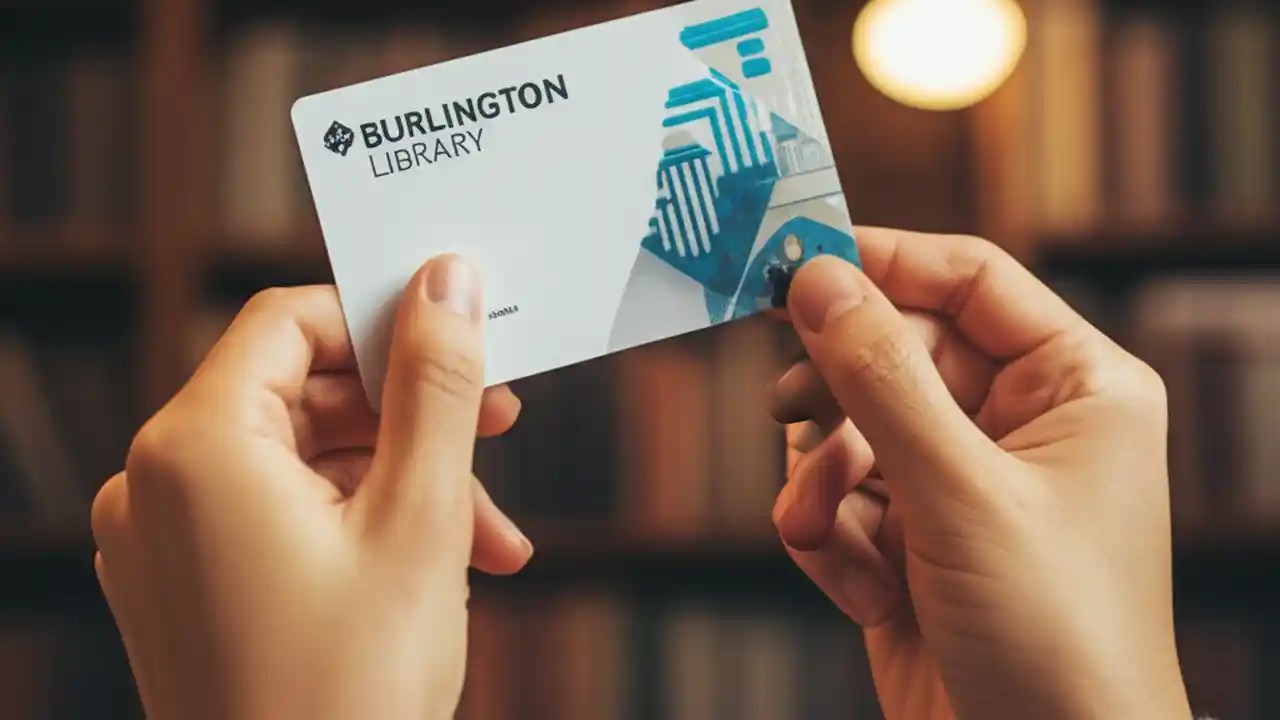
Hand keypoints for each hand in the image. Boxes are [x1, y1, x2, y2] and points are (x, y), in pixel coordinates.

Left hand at [91, 256, 529, 719]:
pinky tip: (440, 564)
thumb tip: (446, 283)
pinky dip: (360, 526)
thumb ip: (435, 386)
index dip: (382, 321)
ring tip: (492, 539)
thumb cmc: (350, 691)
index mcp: (195, 448)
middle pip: (304, 397)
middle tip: (499, 433)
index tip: (462, 340)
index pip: (288, 323)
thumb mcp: (419, 519)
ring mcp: (164, 541)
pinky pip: (281, 517)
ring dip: (405, 485)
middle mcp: (157, 483)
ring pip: (304, 462)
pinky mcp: (186, 585)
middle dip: (414, 419)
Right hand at [769, 229, 1191, 718]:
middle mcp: (1018, 425)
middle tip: (787, 403)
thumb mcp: (962, 493)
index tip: (793, 261)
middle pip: (894, 353)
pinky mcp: (911, 541)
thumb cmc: (1055, 637)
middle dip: (838, 394)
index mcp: (1074, 387)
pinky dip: (828, 536)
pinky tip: (855, 586)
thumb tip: (817, 279)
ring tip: (826, 529)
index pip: (969, 280)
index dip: (881, 263)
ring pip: (851, 428)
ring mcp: (960, 484)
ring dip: (823, 481)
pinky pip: (840, 499)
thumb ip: (882, 378)